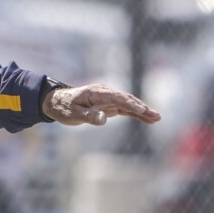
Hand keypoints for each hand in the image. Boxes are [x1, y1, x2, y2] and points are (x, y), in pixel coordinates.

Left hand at [41, 83, 160, 126]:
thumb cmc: (63, 108)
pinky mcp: (109, 105)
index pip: (117, 97)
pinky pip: (125, 109)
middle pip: (127, 99)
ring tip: (157, 118)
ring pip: (129, 104)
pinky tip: (147, 119)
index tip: (141, 110)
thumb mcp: (73, 114)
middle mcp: (105, 93)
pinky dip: (136, 113)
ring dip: (142, 111)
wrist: (56, 102)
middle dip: (141, 107)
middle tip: (155, 115)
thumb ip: (88, 116)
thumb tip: (104, 119)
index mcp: (96, 93)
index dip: (130, 104)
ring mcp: (108, 98)